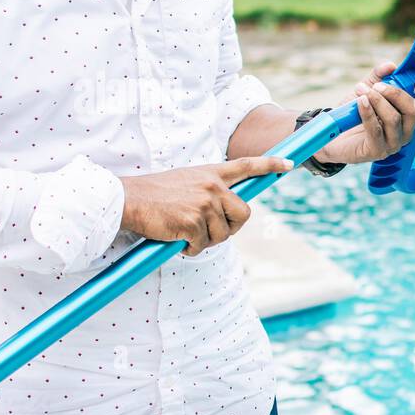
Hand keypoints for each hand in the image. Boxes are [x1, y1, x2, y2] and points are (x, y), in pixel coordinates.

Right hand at [119, 157, 292, 255]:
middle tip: (211, 233)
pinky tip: (176, 240)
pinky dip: (190, 249)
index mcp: (210, 173)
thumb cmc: (154, 196)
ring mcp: (204, 203)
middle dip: (231, 229)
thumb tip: (227, 214)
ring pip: (222, 235)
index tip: (289, 165)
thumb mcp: (186, 183)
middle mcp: (212, 186)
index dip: (270, 165)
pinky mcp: (193, 222)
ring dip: (205, 241)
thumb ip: (209, 192)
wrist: (126, 200)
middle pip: (244, 214)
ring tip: (184, 233)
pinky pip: (202, 246)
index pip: (246, 165)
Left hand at [315, 61, 414, 164]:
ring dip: (377, 100)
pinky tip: (359, 102)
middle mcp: (406, 131)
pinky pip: (376, 130)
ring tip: (361, 91)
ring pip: (394, 119)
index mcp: (409, 115)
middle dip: (395, 93)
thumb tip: (390, 65)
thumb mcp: (366, 90)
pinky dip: (367, 112)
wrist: (333, 136)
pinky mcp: (377, 151)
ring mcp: (393, 144)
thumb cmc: (354, 114)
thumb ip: (378, 77)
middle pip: (414, 110)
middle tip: (376, 86)